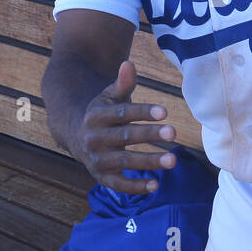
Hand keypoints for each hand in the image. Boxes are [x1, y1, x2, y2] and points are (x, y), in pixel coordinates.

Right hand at [73, 60, 176, 194]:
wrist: (77, 136)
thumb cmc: (104, 113)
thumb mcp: (110, 97)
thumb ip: (122, 83)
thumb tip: (129, 63)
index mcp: (96, 116)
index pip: (122, 113)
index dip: (143, 112)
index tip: (166, 111)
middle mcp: (94, 138)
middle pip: (124, 137)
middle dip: (149, 135)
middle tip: (174, 133)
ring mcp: (97, 159)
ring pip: (124, 161)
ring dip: (149, 162)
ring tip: (173, 160)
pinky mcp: (101, 176)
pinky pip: (118, 184)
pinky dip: (135, 187)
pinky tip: (156, 185)